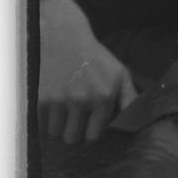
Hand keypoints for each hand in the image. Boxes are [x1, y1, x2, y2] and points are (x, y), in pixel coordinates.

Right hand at [38, 0, 136, 144]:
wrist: (66, 39)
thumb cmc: (96, 59)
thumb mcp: (119, 74)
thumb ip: (129, 98)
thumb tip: (136, 121)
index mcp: (104, 96)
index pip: (95, 134)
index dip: (92, 131)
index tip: (91, 124)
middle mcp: (83, 100)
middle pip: (74, 138)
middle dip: (75, 132)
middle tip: (77, 119)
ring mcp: (60, 100)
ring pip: (56, 134)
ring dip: (60, 126)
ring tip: (65, 110)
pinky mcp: (41, 99)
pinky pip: (41, 125)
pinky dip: (46, 120)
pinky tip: (54, 105)